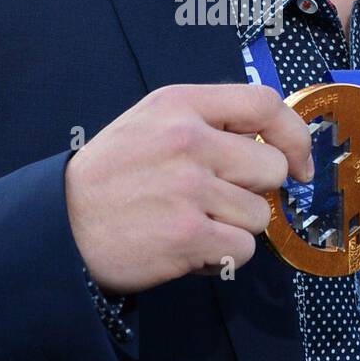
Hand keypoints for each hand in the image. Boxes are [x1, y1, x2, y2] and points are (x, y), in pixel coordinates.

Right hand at [64, 83, 314, 292]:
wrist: (61, 225)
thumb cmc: (113, 176)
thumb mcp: (151, 122)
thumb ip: (208, 120)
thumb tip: (276, 145)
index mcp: (180, 104)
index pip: (265, 104)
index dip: (294, 136)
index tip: (298, 163)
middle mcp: (188, 140)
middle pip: (273, 169)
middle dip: (256, 192)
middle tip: (219, 201)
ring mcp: (189, 188)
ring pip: (260, 215)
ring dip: (236, 228)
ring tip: (195, 223)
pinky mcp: (188, 235)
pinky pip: (244, 249)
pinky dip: (224, 256)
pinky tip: (191, 248)